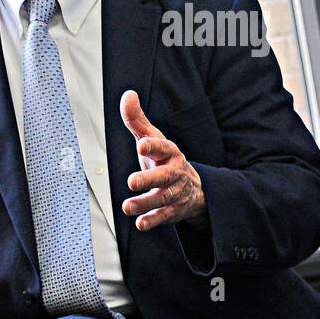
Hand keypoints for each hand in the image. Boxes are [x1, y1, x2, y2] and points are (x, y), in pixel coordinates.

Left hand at [119, 90, 207, 231]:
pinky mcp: (172, 210)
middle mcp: (173, 173)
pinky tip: (140, 223)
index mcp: (168, 153)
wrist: (192, 188)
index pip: (162, 147)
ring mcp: (174, 193)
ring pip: (162, 198)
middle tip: (132, 181)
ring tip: (128, 207)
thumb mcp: (152, 139)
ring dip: (145, 203)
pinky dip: (152, 220)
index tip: (141, 144)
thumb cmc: (163, 160)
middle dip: (148, 179)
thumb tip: (127, 95)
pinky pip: (163, 217)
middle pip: (163, 176)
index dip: (153, 146)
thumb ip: (137, 120)